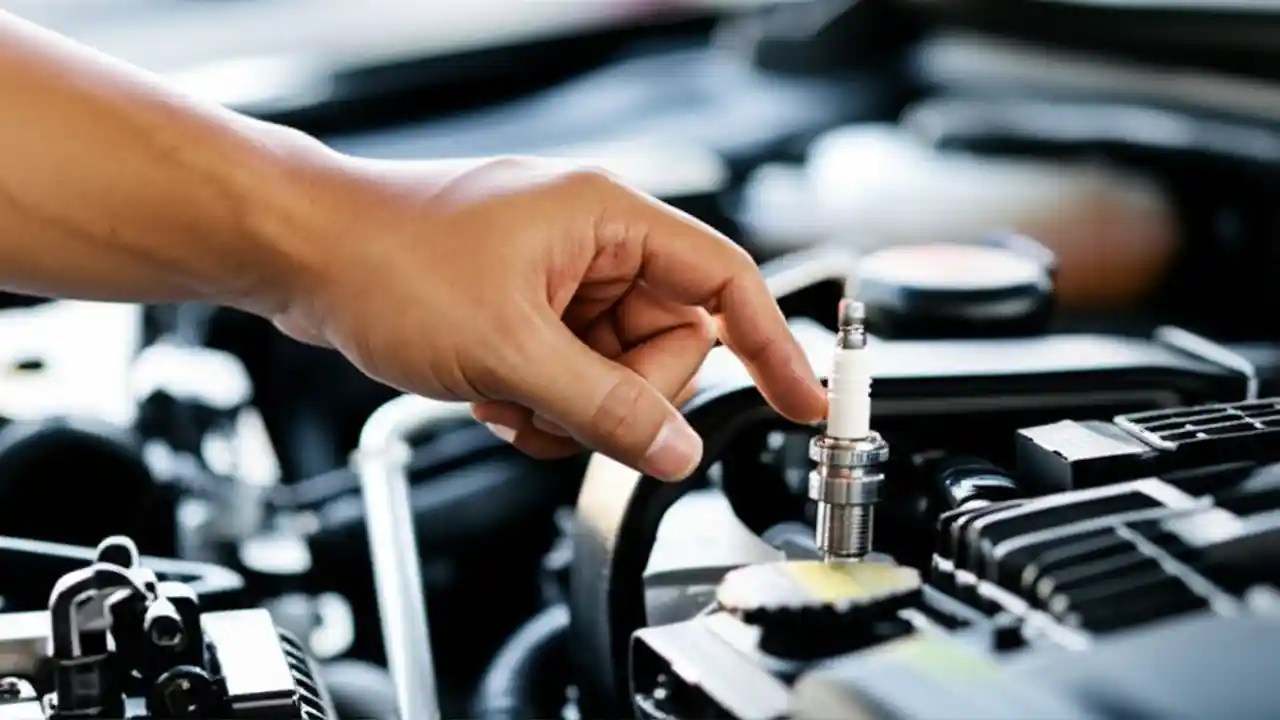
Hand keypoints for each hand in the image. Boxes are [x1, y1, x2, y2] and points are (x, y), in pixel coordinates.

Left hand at [267, 155, 826, 480]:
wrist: (300, 251)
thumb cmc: (387, 259)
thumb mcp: (509, 349)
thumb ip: (605, 408)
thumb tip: (674, 449)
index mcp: (608, 217)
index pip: (725, 281)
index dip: (774, 344)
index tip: (802, 400)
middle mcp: (592, 241)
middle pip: (668, 343)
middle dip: (620, 394)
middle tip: (560, 403)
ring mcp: (557, 276)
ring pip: (616, 371)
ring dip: (571, 406)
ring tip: (507, 396)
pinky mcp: (526, 306)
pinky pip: (571, 373)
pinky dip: (541, 401)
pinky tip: (491, 395)